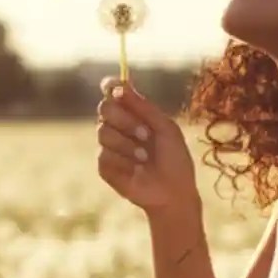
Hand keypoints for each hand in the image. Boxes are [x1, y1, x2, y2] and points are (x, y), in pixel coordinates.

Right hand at [95, 75, 199, 215]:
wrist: (173, 192)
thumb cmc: (174, 158)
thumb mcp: (165, 128)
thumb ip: (143, 106)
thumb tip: (120, 86)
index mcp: (133, 113)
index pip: (113, 92)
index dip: (110, 86)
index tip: (114, 88)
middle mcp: (117, 126)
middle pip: (104, 108)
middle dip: (125, 120)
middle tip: (146, 133)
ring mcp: (109, 146)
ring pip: (103, 132)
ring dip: (128, 144)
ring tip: (145, 157)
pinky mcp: (104, 166)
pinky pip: (104, 155)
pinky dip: (124, 162)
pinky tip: (136, 171)